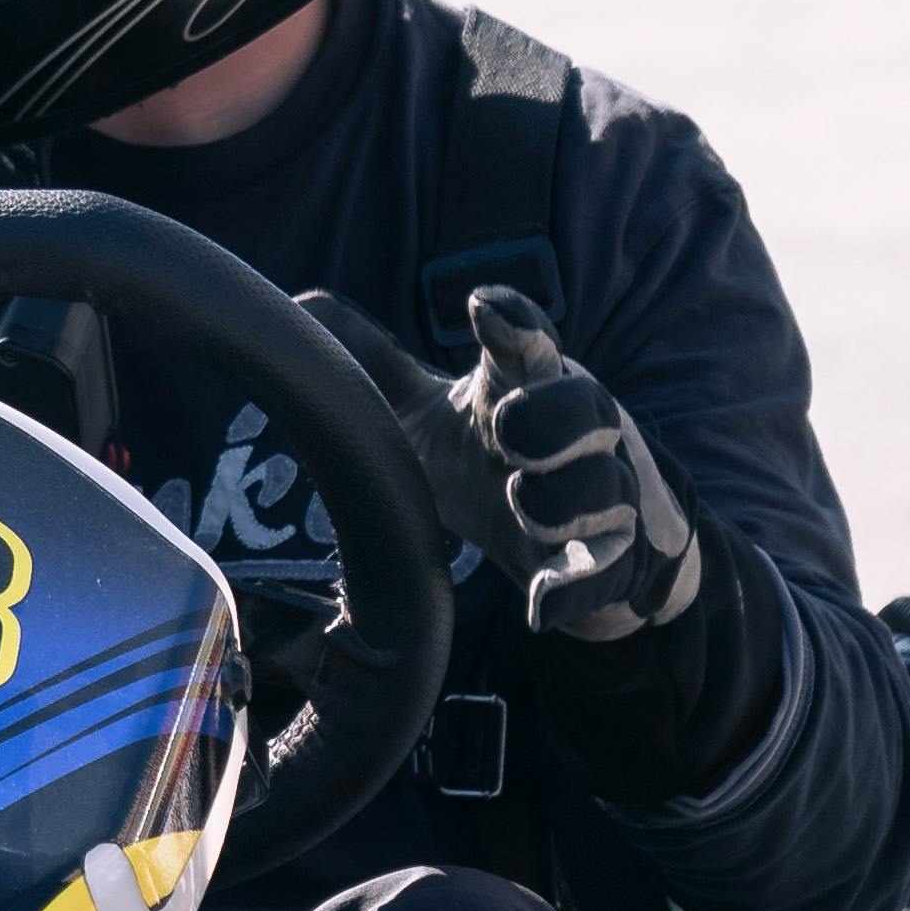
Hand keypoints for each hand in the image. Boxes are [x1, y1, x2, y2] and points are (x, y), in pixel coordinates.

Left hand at [301, 282, 700, 648]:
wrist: (583, 542)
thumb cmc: (491, 461)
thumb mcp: (430, 414)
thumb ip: (374, 364)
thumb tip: (304, 306)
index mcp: (528, 386)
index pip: (530, 343)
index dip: (513, 322)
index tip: (482, 308)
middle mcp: (577, 434)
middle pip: (585, 406)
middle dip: (549, 414)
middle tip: (504, 429)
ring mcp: (600, 498)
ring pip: (605, 488)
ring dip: (564, 497)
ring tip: (521, 504)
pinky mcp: (605, 565)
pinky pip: (602, 573)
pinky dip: (572, 588)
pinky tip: (539, 604)